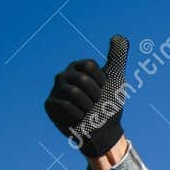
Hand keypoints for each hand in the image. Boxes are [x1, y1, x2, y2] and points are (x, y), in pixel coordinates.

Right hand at [44, 34, 128, 157]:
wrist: (104, 132)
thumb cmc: (109, 106)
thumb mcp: (116, 79)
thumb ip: (117, 58)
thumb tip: (120, 37)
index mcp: (78, 67)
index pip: (90, 65)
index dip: (102, 81)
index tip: (104, 89)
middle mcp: (64, 76)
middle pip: (82, 79)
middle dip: (96, 96)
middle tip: (96, 104)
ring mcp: (56, 90)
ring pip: (73, 93)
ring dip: (88, 107)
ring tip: (88, 112)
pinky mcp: (50, 105)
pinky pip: (65, 106)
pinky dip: (78, 115)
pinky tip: (79, 119)